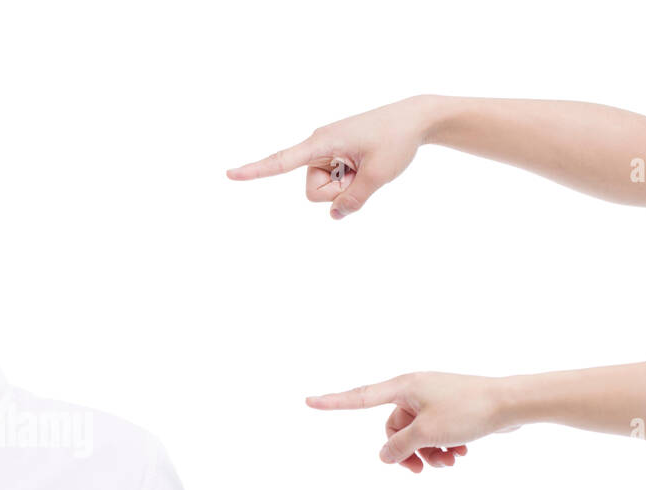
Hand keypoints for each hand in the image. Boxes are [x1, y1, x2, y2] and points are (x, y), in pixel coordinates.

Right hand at [226, 95, 437, 218]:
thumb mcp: (379, 176)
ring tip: (368, 166)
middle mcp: (318, 145)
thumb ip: (354, 201)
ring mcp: (326, 151)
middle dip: (338, 192)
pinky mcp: (335, 155)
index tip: (229, 175)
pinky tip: (366, 165)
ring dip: (347, 186)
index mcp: (322, 142)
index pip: (281, 160)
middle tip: (365, 172)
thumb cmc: (397, 139)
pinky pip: (334, 181)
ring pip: (324, 189)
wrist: (416, 118)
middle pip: (313, 191)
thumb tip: (334, 215)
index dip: (255, 170)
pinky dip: (350, 181)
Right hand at [306, 371, 519, 472]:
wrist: (514, 404)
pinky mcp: (450, 410)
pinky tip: (460, 455)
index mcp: (404, 387)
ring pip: (415, 435)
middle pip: (393, 428)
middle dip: (406, 451)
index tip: (308, 402)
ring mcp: (433, 400)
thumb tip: (385, 456)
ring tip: (449, 462)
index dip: (332, 402)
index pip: (360, 397)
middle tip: (422, 470)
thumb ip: (398, 447)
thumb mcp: (427, 434)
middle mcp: (415, 390)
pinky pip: (433, 433)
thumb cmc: (470, 411)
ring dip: (428, 453)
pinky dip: (442, 447)